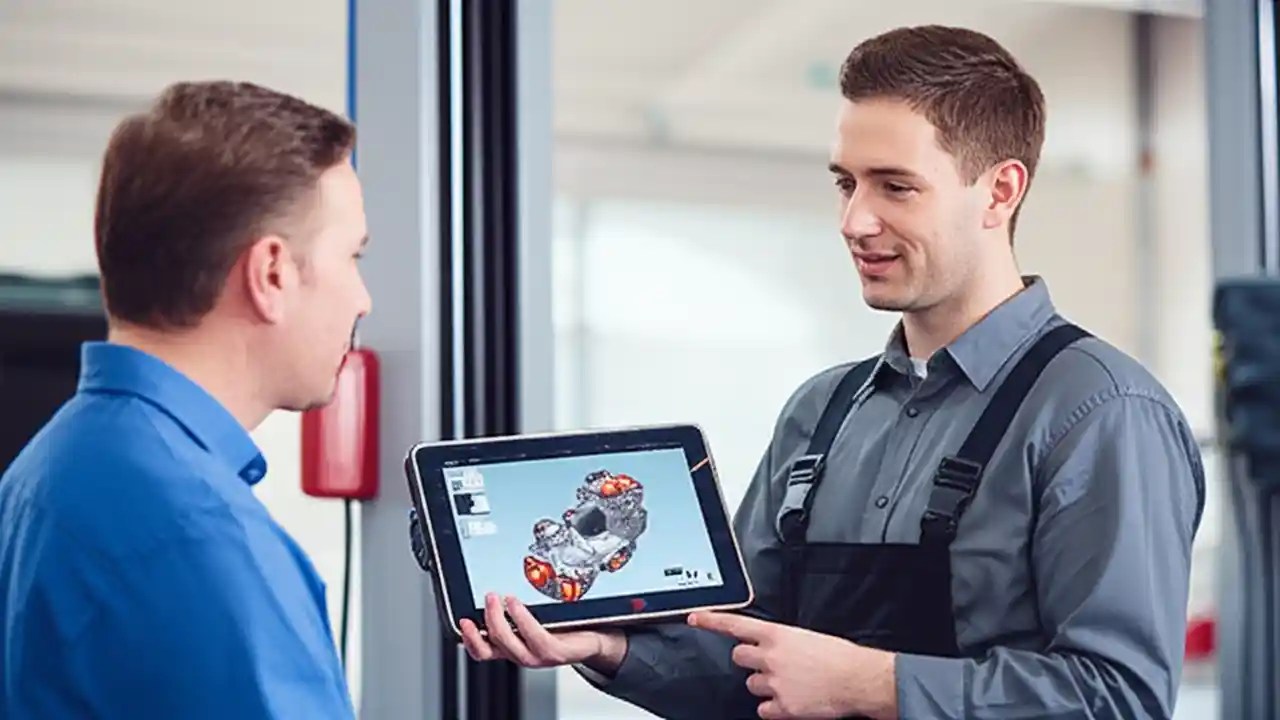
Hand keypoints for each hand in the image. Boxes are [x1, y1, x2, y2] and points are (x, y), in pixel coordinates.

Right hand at [460, 593, 626, 674]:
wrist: (593, 639)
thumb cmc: (563, 627)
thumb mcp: (533, 619)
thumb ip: (514, 613)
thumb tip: (496, 590)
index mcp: (513, 648)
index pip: (483, 651)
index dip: (469, 639)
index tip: (463, 620)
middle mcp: (522, 654)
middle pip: (493, 645)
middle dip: (486, 620)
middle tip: (487, 598)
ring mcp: (537, 656)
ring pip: (509, 643)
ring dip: (500, 619)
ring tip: (500, 598)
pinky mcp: (553, 652)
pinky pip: (533, 635)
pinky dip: (521, 618)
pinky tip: (516, 603)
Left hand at [689, 611, 897, 719]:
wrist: (858, 679)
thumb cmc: (839, 656)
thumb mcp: (807, 637)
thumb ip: (783, 641)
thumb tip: (772, 646)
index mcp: (777, 634)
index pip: (735, 624)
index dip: (711, 621)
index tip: (695, 619)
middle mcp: (770, 657)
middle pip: (738, 657)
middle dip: (749, 661)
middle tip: (767, 664)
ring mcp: (774, 683)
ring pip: (751, 685)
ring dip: (764, 685)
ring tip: (788, 683)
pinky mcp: (782, 707)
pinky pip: (763, 710)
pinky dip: (773, 708)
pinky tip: (789, 701)